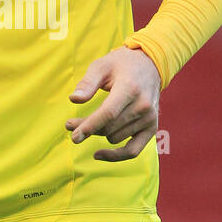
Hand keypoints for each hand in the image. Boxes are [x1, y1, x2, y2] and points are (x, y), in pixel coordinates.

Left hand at [65, 46, 160, 160]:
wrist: (149, 65)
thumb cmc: (121, 65)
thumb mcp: (101, 66)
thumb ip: (87, 83)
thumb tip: (74, 99)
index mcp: (130, 88)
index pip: (108, 113)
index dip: (89, 126)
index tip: (74, 136)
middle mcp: (143, 106)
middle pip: (108, 128)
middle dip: (87, 128)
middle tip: (69, 124)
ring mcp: (149, 119)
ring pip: (114, 138)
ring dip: (99, 134)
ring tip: (88, 123)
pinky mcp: (151, 128)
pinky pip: (133, 151)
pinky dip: (116, 156)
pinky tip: (98, 154)